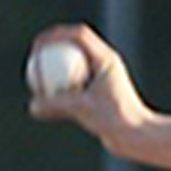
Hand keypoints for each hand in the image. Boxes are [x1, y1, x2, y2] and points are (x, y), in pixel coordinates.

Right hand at [26, 23, 147, 152]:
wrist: (137, 136)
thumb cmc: (116, 120)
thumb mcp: (82, 110)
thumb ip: (56, 106)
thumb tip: (32, 106)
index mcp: (106, 59)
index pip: (78, 35)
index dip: (55, 34)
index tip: (38, 45)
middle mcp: (105, 65)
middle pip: (74, 45)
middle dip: (52, 46)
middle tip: (33, 57)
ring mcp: (102, 78)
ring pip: (74, 66)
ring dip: (55, 67)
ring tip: (36, 76)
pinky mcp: (99, 94)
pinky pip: (75, 86)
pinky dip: (60, 89)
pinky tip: (45, 99)